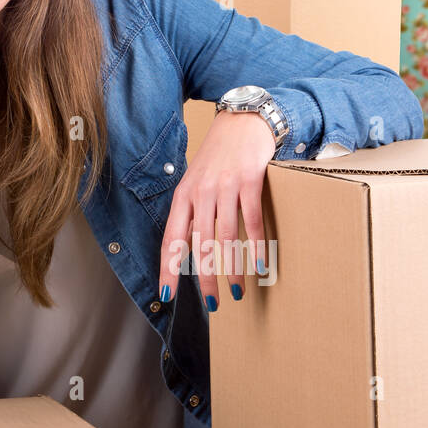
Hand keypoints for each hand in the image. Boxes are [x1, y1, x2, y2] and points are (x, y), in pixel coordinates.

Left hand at [158, 109, 273, 311]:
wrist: (242, 122)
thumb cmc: (218, 157)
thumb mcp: (196, 183)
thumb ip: (192, 212)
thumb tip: (188, 248)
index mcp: (183, 196)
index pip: (172, 238)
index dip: (169, 266)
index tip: (168, 292)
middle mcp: (200, 192)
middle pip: (200, 244)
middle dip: (205, 279)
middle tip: (212, 305)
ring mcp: (224, 187)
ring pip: (226, 237)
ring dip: (232, 269)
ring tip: (237, 291)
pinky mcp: (248, 181)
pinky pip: (251, 220)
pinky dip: (255, 246)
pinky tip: (259, 265)